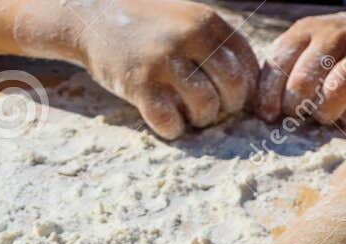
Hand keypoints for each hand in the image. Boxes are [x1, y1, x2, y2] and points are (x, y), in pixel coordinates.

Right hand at [66, 0, 256, 138]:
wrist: (89, 13)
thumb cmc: (148, 26)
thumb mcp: (188, 20)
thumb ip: (218, 46)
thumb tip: (255, 89)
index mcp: (207, 21)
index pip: (249, 66)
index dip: (245, 89)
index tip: (229, 95)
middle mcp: (188, 37)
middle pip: (235, 88)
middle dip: (229, 106)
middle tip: (212, 108)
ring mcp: (163, 59)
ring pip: (208, 107)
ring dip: (202, 119)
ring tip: (188, 112)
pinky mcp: (139, 83)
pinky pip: (172, 122)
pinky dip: (173, 128)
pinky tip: (165, 118)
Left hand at [255, 11, 345, 129]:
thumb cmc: (340, 50)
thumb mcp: (308, 45)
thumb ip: (286, 69)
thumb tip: (264, 109)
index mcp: (306, 30)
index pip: (278, 64)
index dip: (269, 95)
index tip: (269, 116)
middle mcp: (334, 37)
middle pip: (303, 83)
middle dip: (298, 108)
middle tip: (304, 115)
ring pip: (335, 94)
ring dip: (328, 113)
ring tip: (330, 114)